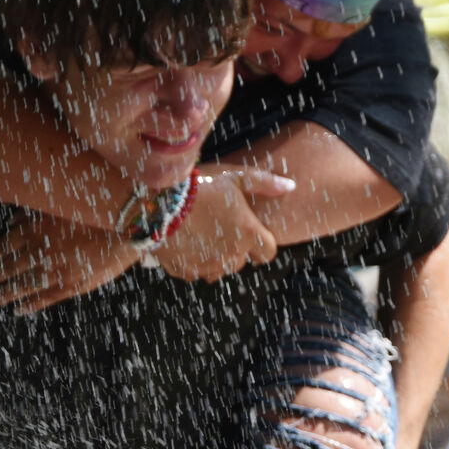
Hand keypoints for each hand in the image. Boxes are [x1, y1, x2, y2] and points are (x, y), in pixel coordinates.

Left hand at [0, 212, 137, 311]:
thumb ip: (32, 212)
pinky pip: (46, 298)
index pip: (2, 248)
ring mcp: (57, 271)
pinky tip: (18, 310)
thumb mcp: (57, 203)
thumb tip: (11, 221)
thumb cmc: (92, 208)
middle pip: (7, 269)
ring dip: (3, 294)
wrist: (127, 224)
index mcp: (35, 230)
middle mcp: (42, 252)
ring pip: (22, 286)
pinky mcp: (74, 284)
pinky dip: (30, 305)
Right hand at [153, 167, 294, 281]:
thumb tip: (291, 186)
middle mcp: (231, 255)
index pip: (268, 252)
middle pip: (241, 261)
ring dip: (216, 257)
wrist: (158, 200)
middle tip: (220, 226)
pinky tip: (185, 243)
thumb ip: (264, 183)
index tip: (253, 234)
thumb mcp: (235, 176)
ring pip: (219, 269)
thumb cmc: (201, 185)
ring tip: (202, 235)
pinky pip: (195, 272)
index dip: (262, 245)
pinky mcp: (185, 270)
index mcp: (248, 235)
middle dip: (236, 248)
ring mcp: (207, 266)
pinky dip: (193, 261)